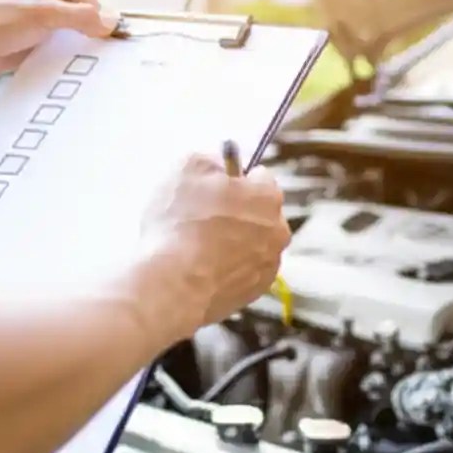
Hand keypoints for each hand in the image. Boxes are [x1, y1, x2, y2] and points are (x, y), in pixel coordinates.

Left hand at [0, 0, 119, 80]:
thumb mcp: (46, 14)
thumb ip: (82, 18)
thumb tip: (113, 21)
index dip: (93, 10)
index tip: (100, 31)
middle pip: (75, 12)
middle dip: (85, 30)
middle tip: (97, 47)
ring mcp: (29, 20)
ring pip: (64, 33)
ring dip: (72, 46)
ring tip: (81, 60)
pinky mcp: (22, 42)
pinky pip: (51, 49)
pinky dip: (59, 58)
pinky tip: (64, 68)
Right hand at [137, 154, 290, 331]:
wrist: (173, 286)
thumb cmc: (180, 224)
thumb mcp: (186, 169)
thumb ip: (208, 159)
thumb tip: (216, 163)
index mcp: (268, 196)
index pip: (259, 177)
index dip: (234, 179)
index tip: (214, 187)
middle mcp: (278, 231)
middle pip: (259, 212)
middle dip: (236, 211)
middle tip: (201, 217)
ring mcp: (269, 265)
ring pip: (251, 244)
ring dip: (232, 242)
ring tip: (196, 248)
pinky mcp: (254, 292)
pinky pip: (242, 271)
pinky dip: (227, 268)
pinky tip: (200, 269)